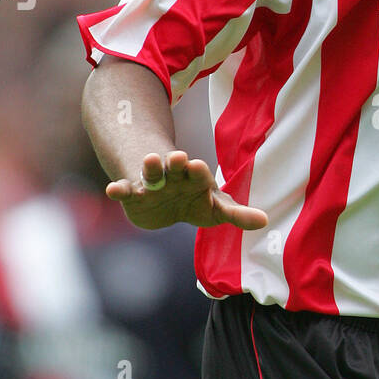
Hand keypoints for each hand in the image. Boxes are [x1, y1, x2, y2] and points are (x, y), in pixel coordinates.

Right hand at [105, 151, 268, 231]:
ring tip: (150, 160)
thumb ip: (237, 214)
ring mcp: (152, 183)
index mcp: (195, 178)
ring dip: (151, 167)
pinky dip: (119, 189)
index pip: (199, 173)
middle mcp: (174, 176)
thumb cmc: (195, 200)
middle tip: (180, 157)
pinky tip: (112, 190)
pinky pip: (125, 189)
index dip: (198, 171)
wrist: (163, 201)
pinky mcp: (133, 193)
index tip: (198, 166)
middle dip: (176, 162)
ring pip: (150, 173)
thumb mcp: (216, 207)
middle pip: (175, 167)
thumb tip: (266, 221)